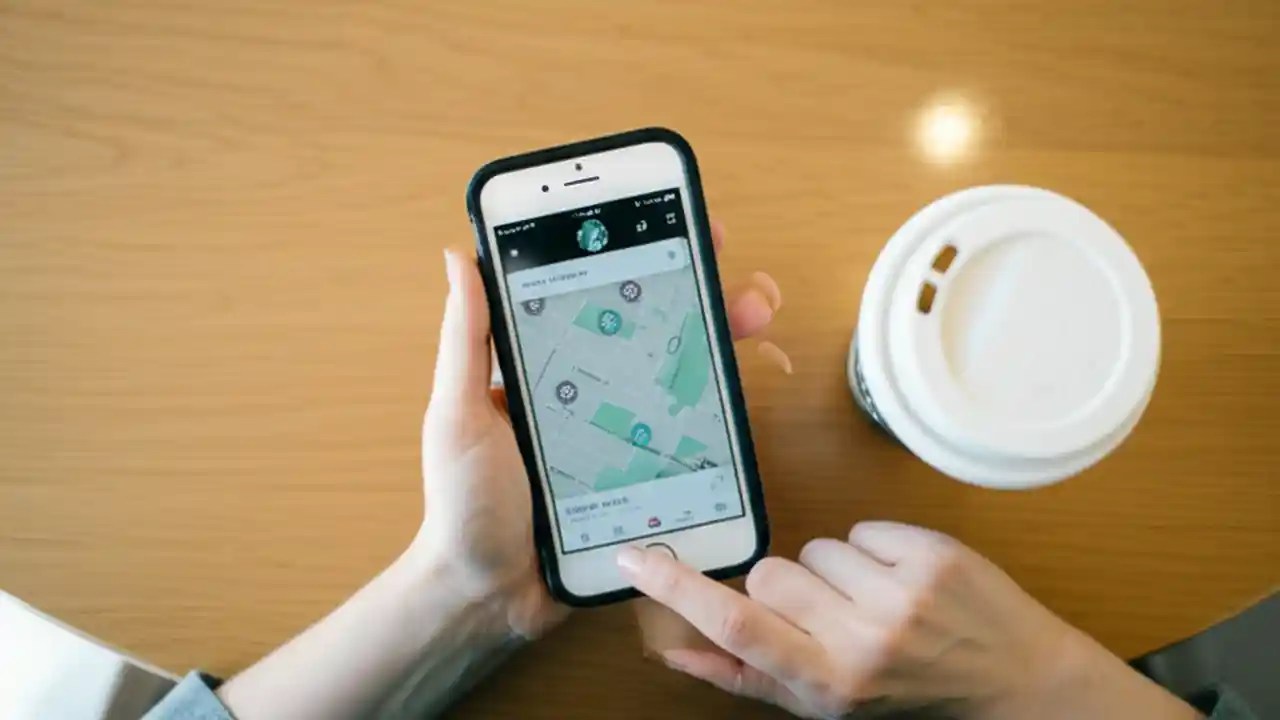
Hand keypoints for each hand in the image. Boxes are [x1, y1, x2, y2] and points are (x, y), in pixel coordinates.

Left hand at [411, 221, 780, 638]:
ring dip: (725, 340)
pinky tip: (747, 388)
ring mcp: (626, 432)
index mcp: (548, 365)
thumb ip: (467, 340)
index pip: (603, 295)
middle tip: (738, 281)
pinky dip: (724, 407)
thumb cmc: (464, 504)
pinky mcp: (648, 475)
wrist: (491, 595)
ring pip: (685, 373)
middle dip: (707, 293)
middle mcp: (593, 389)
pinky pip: (692, 435)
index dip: (646, 256)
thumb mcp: (457, 413)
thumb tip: (461, 254)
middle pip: (659, 327)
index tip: (685, 228)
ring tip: (754, 322)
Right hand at [619, 522, 1201, 719]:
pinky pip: (862, 528)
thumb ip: (744, 676)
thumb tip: (672, 650)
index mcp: (827, 685)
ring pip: (816, 548)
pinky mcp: (932, 555)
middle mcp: (862, 642)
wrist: (1012, 680)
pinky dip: (875, 552)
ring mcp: (901, 595)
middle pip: (770, 575)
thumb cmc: (905, 696)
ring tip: (874, 604)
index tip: (636, 557)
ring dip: (835, 572)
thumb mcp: (822, 704)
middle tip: (829, 617)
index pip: (735, 627)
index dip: (678, 589)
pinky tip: (902, 583)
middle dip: (786, 589)